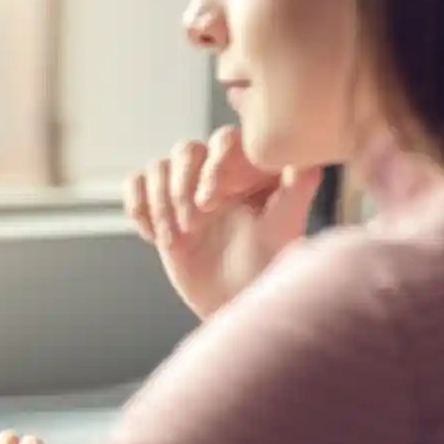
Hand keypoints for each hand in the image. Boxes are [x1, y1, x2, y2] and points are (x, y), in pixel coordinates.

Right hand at [124, 125, 323, 319]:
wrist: (233, 301)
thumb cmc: (265, 267)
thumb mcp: (284, 226)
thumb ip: (298, 186)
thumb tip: (308, 153)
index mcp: (248, 170)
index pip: (225, 141)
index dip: (214, 166)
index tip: (211, 203)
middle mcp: (217, 173)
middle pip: (186, 149)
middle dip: (182, 186)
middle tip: (192, 226)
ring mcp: (186, 188)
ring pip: (158, 167)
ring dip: (160, 204)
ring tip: (174, 240)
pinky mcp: (160, 206)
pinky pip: (136, 183)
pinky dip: (138, 206)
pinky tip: (152, 235)